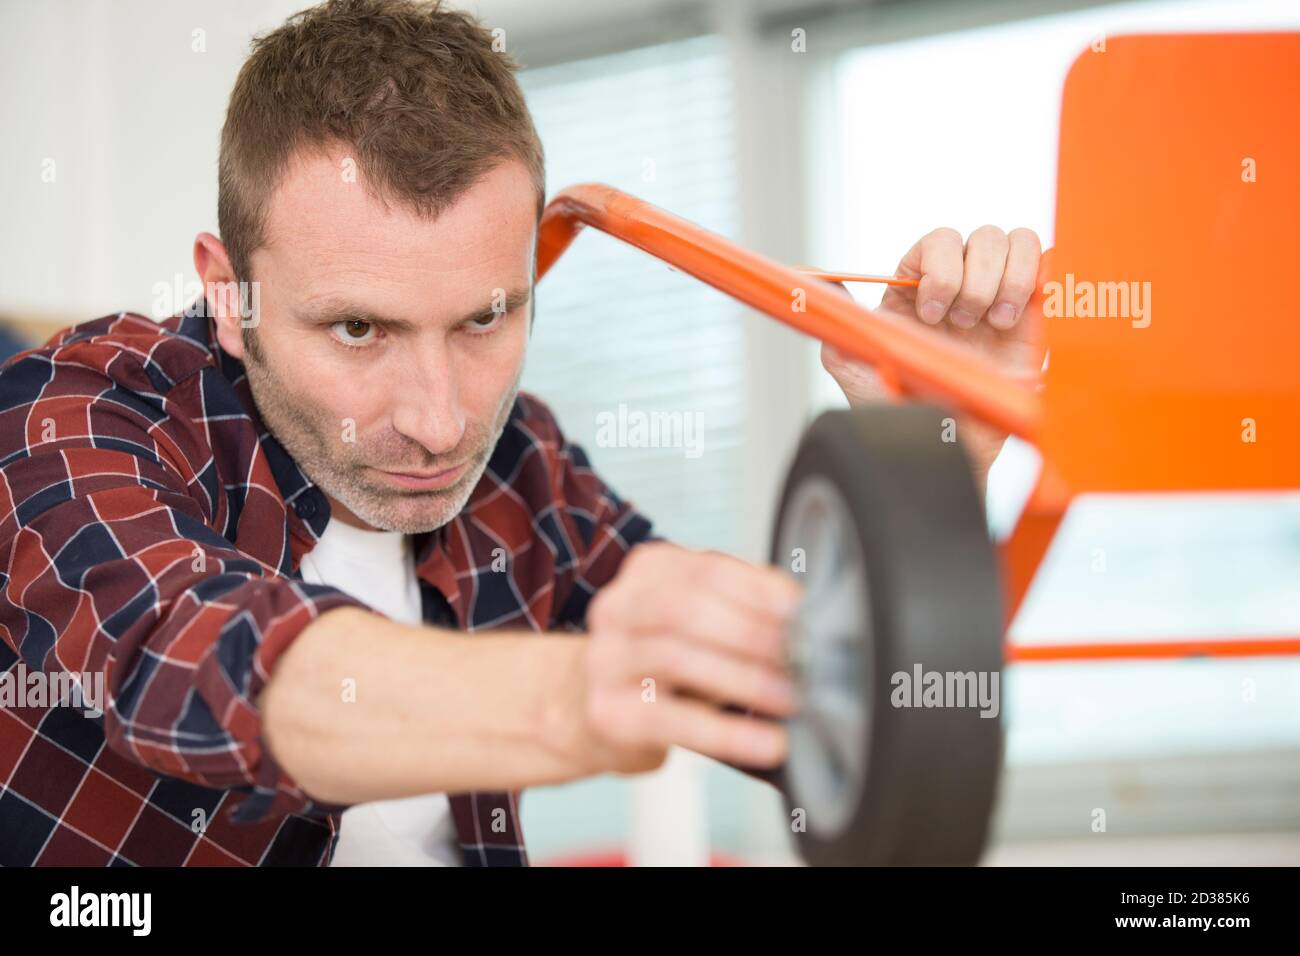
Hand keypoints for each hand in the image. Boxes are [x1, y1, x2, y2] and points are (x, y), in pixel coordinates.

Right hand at [578, 541, 802, 773]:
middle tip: (794, 658)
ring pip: (675, 657)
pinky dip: (728, 734)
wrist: (587, 707)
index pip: (706, 568)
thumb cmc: (661, 663)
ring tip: (787, 698)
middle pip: (684, 609)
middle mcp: (616, 607)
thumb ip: (738, 609)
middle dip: (748, 632)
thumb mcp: (696, 622)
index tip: (797, 611)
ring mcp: (605, 660)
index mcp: (646, 572)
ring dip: (743, 679)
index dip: (757, 590)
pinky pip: (673, 721)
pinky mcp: (607, 714)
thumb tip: (797, 617)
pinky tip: (767, 743)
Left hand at [820, 225, 1044, 486]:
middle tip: (965, 325)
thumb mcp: (856, 370)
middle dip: (974, 278)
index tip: (929, 313)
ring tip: (997, 324)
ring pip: (1017, 241)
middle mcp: (961, 287)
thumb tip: (822, 288)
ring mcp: (1000, 299)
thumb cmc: (902, 414)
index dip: (938, 268)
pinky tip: (1020, 318)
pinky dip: (1041, 277)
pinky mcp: (1037, 317)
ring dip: (1008, 279)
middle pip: (980, 236)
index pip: (936, 243)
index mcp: (918, 290)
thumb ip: (841, 326)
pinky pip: (1051, 266)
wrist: (950, 451)